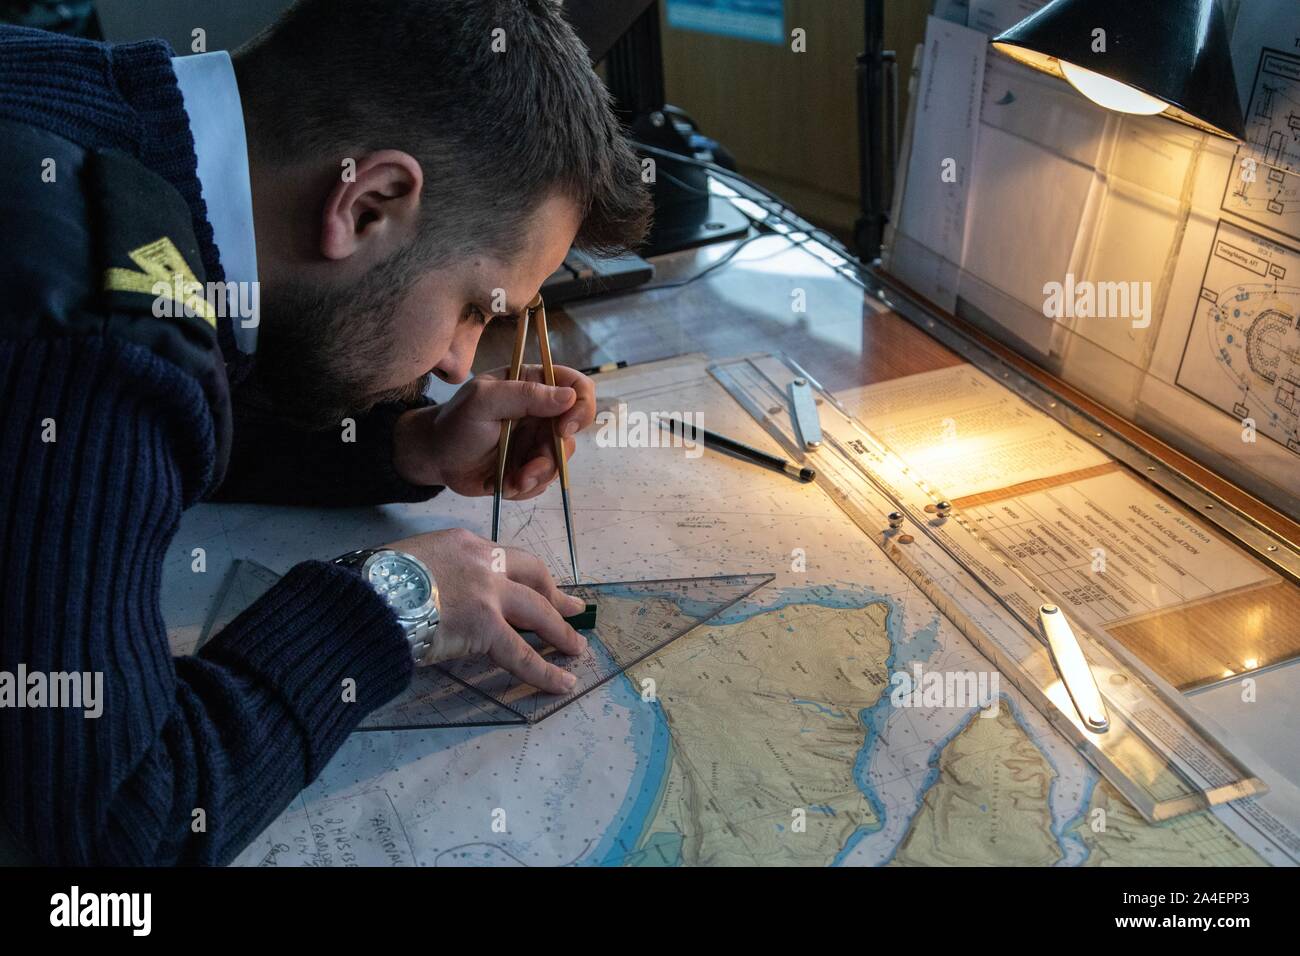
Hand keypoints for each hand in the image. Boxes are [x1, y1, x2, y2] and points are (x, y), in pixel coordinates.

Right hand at [383, 528, 586, 693]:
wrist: (366, 597)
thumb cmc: (373, 582)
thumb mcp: (410, 561)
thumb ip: (435, 574)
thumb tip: (438, 598)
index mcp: (462, 543)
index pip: (504, 558)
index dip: (524, 576)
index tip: (536, 586)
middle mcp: (483, 561)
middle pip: (532, 577)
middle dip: (555, 595)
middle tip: (573, 609)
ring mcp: (488, 593)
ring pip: (537, 612)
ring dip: (560, 632)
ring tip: (576, 648)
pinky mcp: (486, 626)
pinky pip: (522, 654)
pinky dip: (545, 670)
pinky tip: (562, 683)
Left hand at [392, 365, 595, 497]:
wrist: (436, 459)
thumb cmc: (454, 423)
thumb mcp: (483, 401)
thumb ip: (524, 395)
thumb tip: (568, 396)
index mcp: (533, 385)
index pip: (577, 387)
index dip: (580, 407)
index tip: (564, 429)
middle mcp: (541, 412)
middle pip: (573, 431)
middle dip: (553, 455)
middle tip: (529, 468)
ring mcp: (536, 441)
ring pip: (560, 461)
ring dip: (538, 475)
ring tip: (511, 481)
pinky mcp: (530, 467)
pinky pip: (545, 481)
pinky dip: (527, 487)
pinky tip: (505, 485)